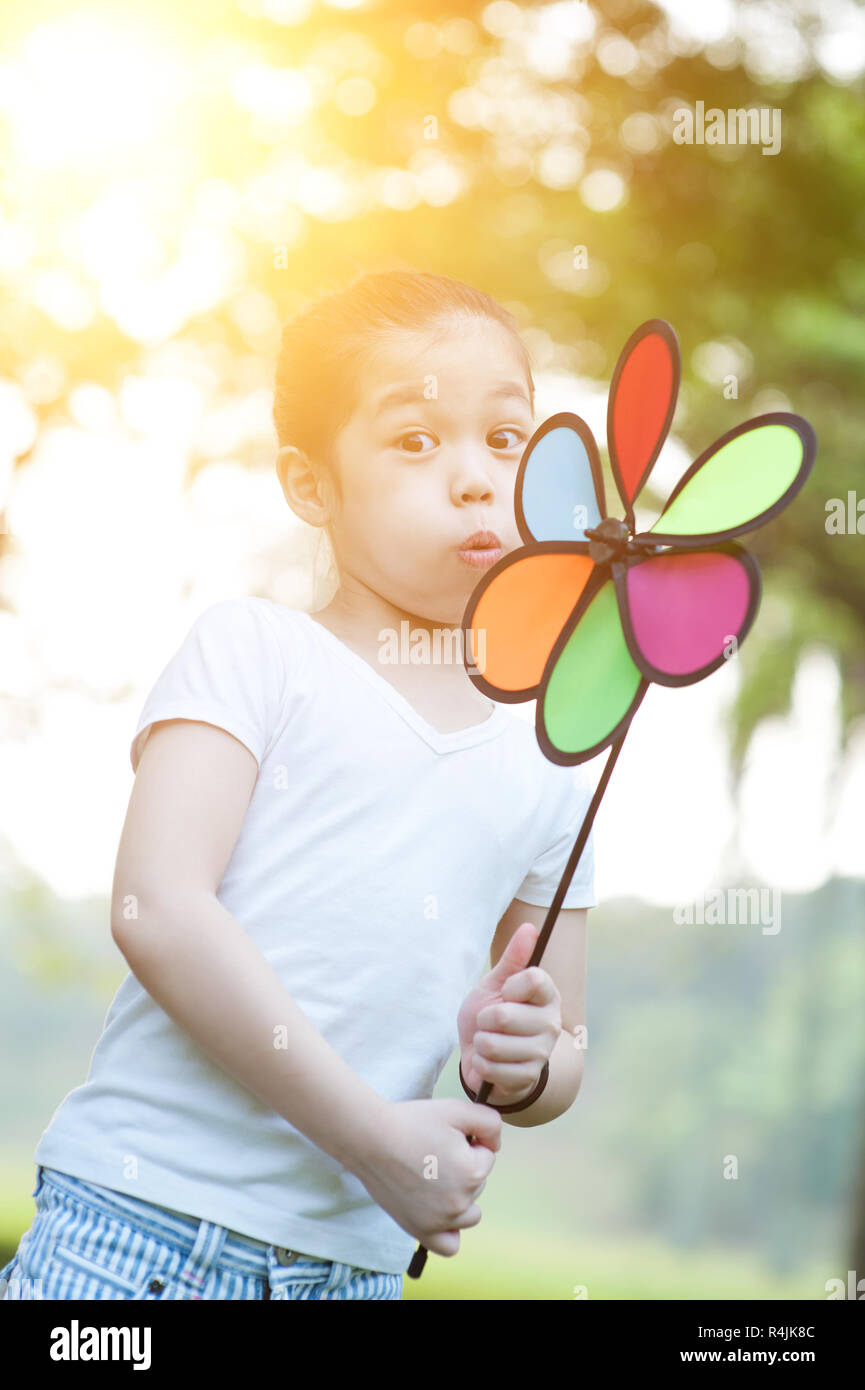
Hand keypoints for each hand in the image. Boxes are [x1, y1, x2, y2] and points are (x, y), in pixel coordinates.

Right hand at [351, 1098, 501, 1257]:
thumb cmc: (411, 1122)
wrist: (371, 1138)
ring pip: (470, 1213)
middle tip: (433, 1152)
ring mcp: (440, 1221)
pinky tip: (440, 1211)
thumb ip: (490, 1122)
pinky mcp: (421, 1231)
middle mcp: (460, 1202)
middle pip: (478, 1184)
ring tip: (433, 1177)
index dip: (469, 1142)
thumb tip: (495, 1145)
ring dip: (460, 1196)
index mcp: (473, 1172)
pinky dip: (450, 1231)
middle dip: (463, 1167)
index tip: (445, 1137)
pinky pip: (450, 1245)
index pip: (487, 1157)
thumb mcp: (457, 1109)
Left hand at [457, 922, 561, 1106]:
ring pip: (492, 1044)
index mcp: (547, 994)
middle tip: (488, 1021)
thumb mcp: (495, 983)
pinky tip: (487, 1062)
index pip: (533, 979)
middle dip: (483, 1019)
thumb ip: (513, 958)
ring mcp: (541, 1052)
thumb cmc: (491, 1014)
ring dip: (480, 1043)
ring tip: (487, 1042)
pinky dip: (480, 1064)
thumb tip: (530, 927)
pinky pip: (490, 1067)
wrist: (484, 1055)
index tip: (504, 991)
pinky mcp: (528, 1077)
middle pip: (503, 1016)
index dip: (509, 986)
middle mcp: (550, 1023)